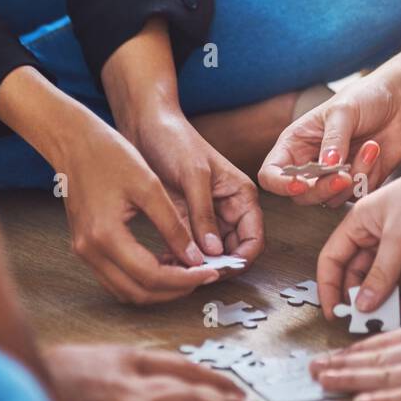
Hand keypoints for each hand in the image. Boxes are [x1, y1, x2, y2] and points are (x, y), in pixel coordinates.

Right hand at [44, 343, 262, 400]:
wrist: (24, 399)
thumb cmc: (30, 390)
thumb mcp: (64, 369)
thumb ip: (87, 375)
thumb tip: (86, 390)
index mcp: (121, 359)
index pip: (175, 364)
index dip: (203, 375)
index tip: (220, 382)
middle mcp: (142, 377)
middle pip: (197, 383)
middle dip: (226, 394)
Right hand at [56, 112, 226, 304]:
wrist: (74, 141)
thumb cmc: (111, 155)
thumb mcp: (149, 186)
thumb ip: (173, 225)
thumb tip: (195, 259)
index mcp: (105, 236)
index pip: (151, 276)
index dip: (185, 279)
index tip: (210, 273)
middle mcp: (90, 251)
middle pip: (138, 292)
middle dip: (174, 290)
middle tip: (203, 277)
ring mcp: (84, 251)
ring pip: (126, 290)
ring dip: (158, 288)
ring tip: (188, 272)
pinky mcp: (85, 246)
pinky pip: (116, 277)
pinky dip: (141, 279)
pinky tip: (164, 264)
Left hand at [127, 104, 263, 264]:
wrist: (147, 125)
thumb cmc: (175, 139)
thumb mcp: (193, 175)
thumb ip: (203, 214)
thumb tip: (214, 252)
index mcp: (241, 196)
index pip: (253, 239)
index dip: (240, 259)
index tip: (217, 270)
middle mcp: (228, 209)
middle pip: (232, 252)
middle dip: (215, 267)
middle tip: (191, 275)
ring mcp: (206, 216)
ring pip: (210, 254)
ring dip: (195, 265)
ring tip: (173, 269)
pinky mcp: (185, 219)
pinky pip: (189, 247)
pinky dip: (180, 257)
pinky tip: (164, 260)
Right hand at [258, 70, 400, 207]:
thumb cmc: (366, 97)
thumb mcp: (344, 110)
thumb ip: (333, 139)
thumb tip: (326, 166)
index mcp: (295, 142)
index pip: (271, 173)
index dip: (280, 184)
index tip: (300, 184)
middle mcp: (310, 163)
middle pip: (301, 195)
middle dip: (322, 189)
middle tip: (344, 175)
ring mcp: (332, 176)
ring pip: (330, 199)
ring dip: (351, 178)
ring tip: (370, 147)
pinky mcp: (356, 184)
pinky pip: (355, 196)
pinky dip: (366, 177)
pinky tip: (375, 151)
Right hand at [316, 155, 400, 318]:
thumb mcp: (396, 235)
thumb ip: (379, 274)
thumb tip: (362, 305)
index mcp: (362, 222)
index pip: (334, 258)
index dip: (329, 285)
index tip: (333, 313)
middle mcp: (380, 237)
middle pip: (359, 274)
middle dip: (358, 299)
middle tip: (359, 322)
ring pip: (386, 285)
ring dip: (384, 304)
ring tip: (382, 323)